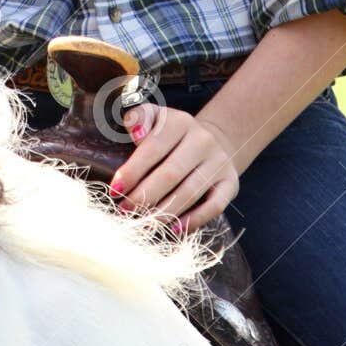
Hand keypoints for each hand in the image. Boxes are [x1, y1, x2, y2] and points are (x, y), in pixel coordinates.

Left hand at [111, 100, 239, 232]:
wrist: (212, 140)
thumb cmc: (171, 135)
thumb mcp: (155, 117)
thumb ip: (139, 119)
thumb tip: (135, 132)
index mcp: (179, 122)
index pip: (153, 148)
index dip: (133, 171)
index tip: (115, 190)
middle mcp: (202, 140)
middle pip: (170, 173)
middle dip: (144, 196)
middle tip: (124, 211)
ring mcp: (219, 162)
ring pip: (190, 192)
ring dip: (164, 212)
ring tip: (143, 225)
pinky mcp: (230, 183)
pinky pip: (214, 205)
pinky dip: (194, 220)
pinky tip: (174, 228)